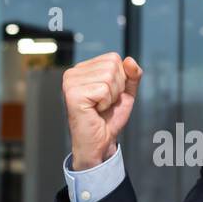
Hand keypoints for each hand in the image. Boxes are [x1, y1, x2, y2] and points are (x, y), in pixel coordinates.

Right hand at [61, 52, 142, 169]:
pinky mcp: (73, 94)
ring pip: (108, 77)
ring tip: (100, 107)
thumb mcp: (126, 93)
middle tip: (104, 104)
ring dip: (111, 97)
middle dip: (117, 88)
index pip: (113, 58)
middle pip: (112, 66)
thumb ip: (132, 75)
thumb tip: (129, 60)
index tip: (109, 95)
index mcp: (83, 69)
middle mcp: (73, 73)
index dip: (120, 79)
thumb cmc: (109, 119)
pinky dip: (105, 103)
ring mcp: (70, 83)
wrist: (100, 143)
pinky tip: (95, 111)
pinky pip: (104, 90)